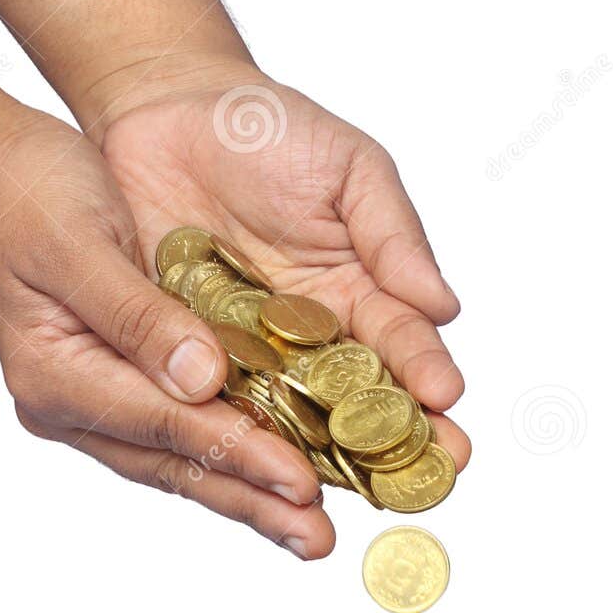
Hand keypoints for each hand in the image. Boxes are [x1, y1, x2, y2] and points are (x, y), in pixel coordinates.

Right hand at [0, 105, 333, 557]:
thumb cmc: (27, 191)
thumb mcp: (79, 242)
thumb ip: (138, 316)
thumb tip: (200, 379)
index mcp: (54, 375)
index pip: (162, 425)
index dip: (236, 453)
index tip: (299, 481)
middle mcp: (71, 403)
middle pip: (174, 464)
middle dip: (250, 502)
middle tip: (317, 540)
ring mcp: (94, 400)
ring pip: (181, 459)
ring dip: (247, 493)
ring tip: (308, 529)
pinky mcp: (120, 384)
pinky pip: (183, 430)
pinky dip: (232, 453)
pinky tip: (279, 474)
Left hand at [87, 55, 470, 476]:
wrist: (164, 110)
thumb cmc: (268, 130)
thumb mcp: (349, 169)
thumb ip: (393, 236)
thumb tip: (445, 306)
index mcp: (361, 293)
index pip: (403, 345)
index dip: (426, 375)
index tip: (448, 404)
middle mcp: (313, 339)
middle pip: (358, 404)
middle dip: (394, 445)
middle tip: (425, 484)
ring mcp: (250, 355)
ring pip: (288, 420)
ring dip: (315, 463)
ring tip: (338, 502)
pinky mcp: (188, 358)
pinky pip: (212, 402)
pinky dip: (231, 436)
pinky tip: (251, 470)